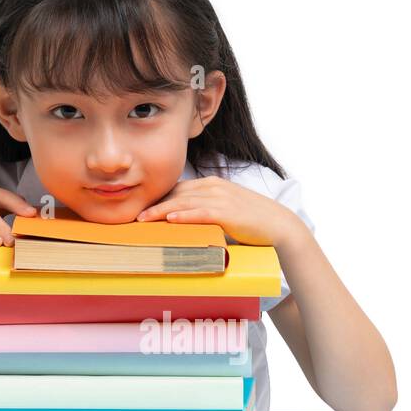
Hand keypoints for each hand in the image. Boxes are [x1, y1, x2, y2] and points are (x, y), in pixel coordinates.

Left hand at [135, 175, 305, 247]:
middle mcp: (213, 187)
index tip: (138, 207)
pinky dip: (184, 214)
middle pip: (175, 193)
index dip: (156, 197)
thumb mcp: (222, 210)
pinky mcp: (227, 212)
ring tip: (142, 219)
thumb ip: (202, 210)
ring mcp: (220, 198)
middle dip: (152, 203)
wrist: (278, 226)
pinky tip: (169, 218)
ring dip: (160, 210)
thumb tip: (178, 218)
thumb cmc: (248, 221)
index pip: (176, 189)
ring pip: (183, 202)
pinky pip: (200, 212)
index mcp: (210, 184)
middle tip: (131, 214)